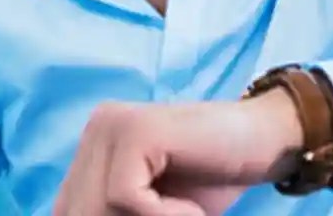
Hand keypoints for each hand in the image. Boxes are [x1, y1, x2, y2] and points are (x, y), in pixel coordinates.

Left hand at [53, 90, 303, 215]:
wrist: (266, 142)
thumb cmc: (211, 181)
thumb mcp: (151, 210)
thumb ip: (112, 215)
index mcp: (91, 149)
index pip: (66, 211)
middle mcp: (96, 129)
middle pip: (78, 211)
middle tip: (178, 214)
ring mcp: (113, 124)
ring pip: (96, 209)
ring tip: (187, 213)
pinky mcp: (136, 130)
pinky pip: (125, 198)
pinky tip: (193, 209)